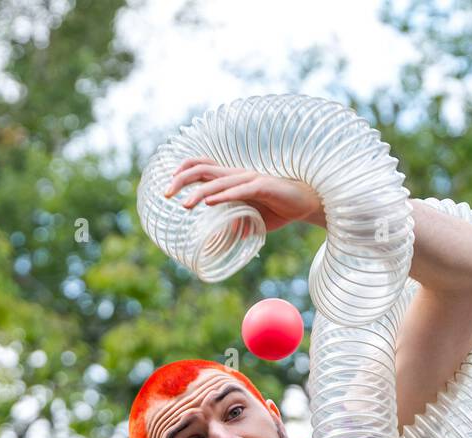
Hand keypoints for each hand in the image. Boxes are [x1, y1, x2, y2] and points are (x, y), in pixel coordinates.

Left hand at [163, 157, 323, 232]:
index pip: (203, 167)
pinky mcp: (263, 186)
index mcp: (232, 179)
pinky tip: (210, 202)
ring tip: (186, 204)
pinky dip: (223, 196)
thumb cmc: (278, 208)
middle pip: (203, 170)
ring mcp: (250, 179)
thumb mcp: (253, 219)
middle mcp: (237, 175)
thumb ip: (238, 223)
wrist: (305, 203)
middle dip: (181, 180)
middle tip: (166, 194)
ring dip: (199, 192)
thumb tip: (228, 236)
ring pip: (218, 182)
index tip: (170, 186)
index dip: (184, 172)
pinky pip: (239, 190)